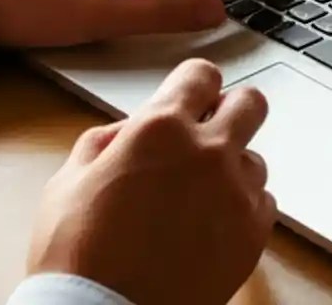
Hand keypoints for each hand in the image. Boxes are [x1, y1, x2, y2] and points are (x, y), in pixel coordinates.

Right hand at [27, 58, 275, 304]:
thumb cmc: (78, 257)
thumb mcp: (67, 181)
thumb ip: (105, 141)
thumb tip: (128, 131)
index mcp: (160, 129)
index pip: (202, 75)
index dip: (195, 84)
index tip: (193, 96)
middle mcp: (207, 152)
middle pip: (251, 103)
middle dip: (231, 111)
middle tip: (210, 133)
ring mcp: (236, 192)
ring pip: (255, 158)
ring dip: (232, 168)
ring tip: (197, 198)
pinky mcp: (253, 232)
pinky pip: (263, 201)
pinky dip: (242, 207)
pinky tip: (211, 225)